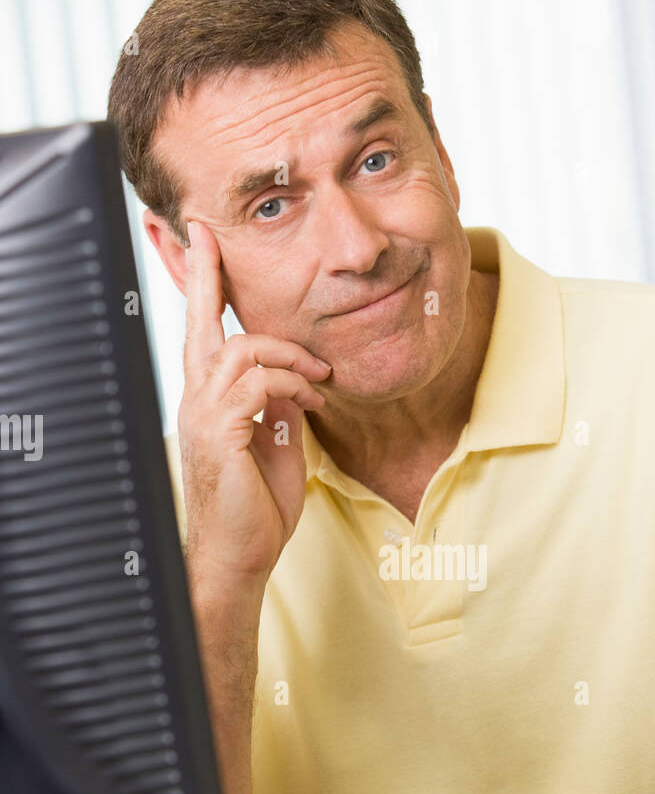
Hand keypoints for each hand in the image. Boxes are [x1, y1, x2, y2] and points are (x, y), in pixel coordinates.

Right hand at [177, 219, 331, 584]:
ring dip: (288, 354)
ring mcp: (203, 415)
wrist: (238, 558)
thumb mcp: (277, 444)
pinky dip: (290, 382)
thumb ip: (279, 406)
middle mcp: (197, 401)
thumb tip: (295, 378)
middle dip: (207, 275)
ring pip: (241, 350)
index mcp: (207, 401)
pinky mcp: (220, 433)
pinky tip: (310, 399)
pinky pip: (256, 383)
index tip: (203, 242)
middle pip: (201, 324)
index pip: (203, 334)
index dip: (203, 287)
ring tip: (317, 375)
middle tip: (210, 235)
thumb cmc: (256, 510)